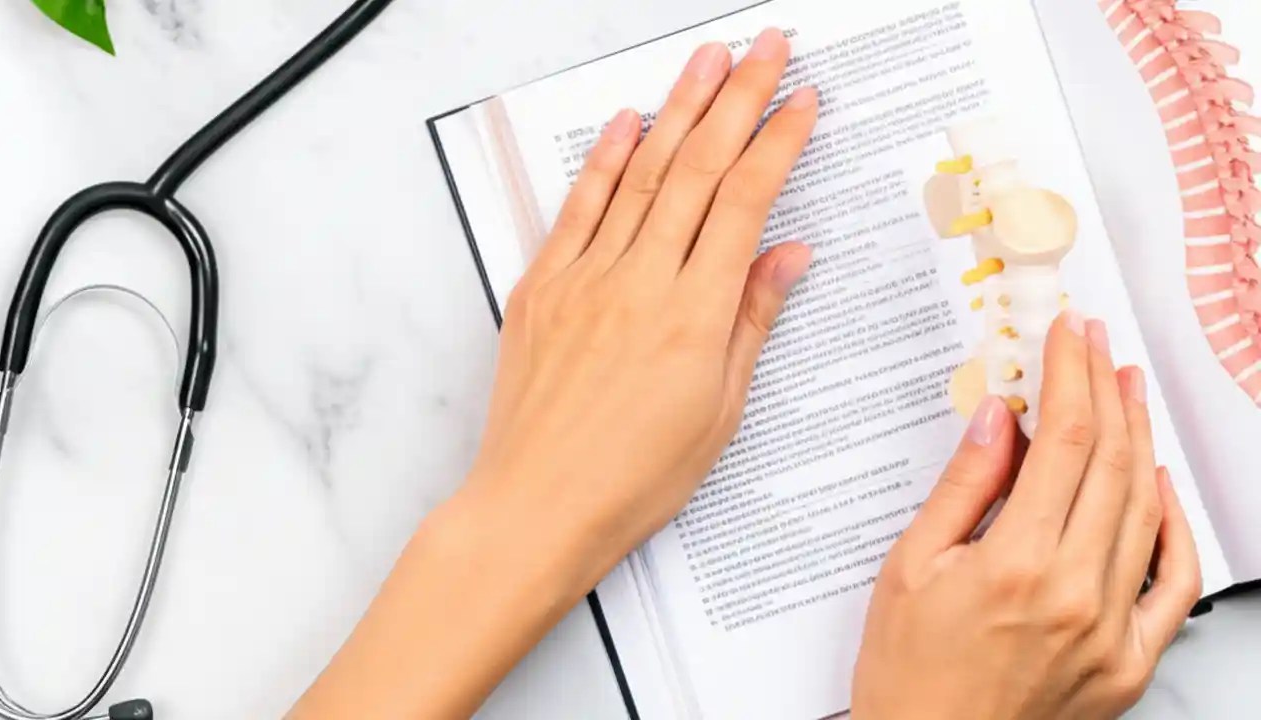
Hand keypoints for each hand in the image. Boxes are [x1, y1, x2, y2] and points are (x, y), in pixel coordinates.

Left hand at [449, 28, 817, 593]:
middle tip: (766, 49)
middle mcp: (638, 281)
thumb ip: (751, 320)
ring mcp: (583, 278)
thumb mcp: (718, 411)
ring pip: (639, 173)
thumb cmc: (631, 479)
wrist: (536, 507)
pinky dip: (602, 160)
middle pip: (696, 168)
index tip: (803, 101)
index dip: (778, 143)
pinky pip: (577, 208)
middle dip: (738, 99)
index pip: (745, 202)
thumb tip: (787, 255)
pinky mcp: (541, 287)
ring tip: (707, 61)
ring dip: (677, 109)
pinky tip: (624, 122)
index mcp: (692, 314)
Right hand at [851, 314, 1202, 718]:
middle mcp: (1076, 594)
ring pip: (1145, 510)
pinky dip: (1175, 526)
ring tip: (1127, 392)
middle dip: (1105, 390)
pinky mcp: (1128, 662)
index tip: (1066, 336)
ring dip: (1139, 440)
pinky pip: (1173, 582)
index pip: (1062, 442)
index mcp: (1017, 565)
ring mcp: (1112, 631)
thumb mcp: (910, 567)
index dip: (1068, 376)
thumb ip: (962, 488)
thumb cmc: (908, 673)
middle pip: (1110, 463)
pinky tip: (1161, 488)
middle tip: (1096, 346)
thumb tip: (996, 419)